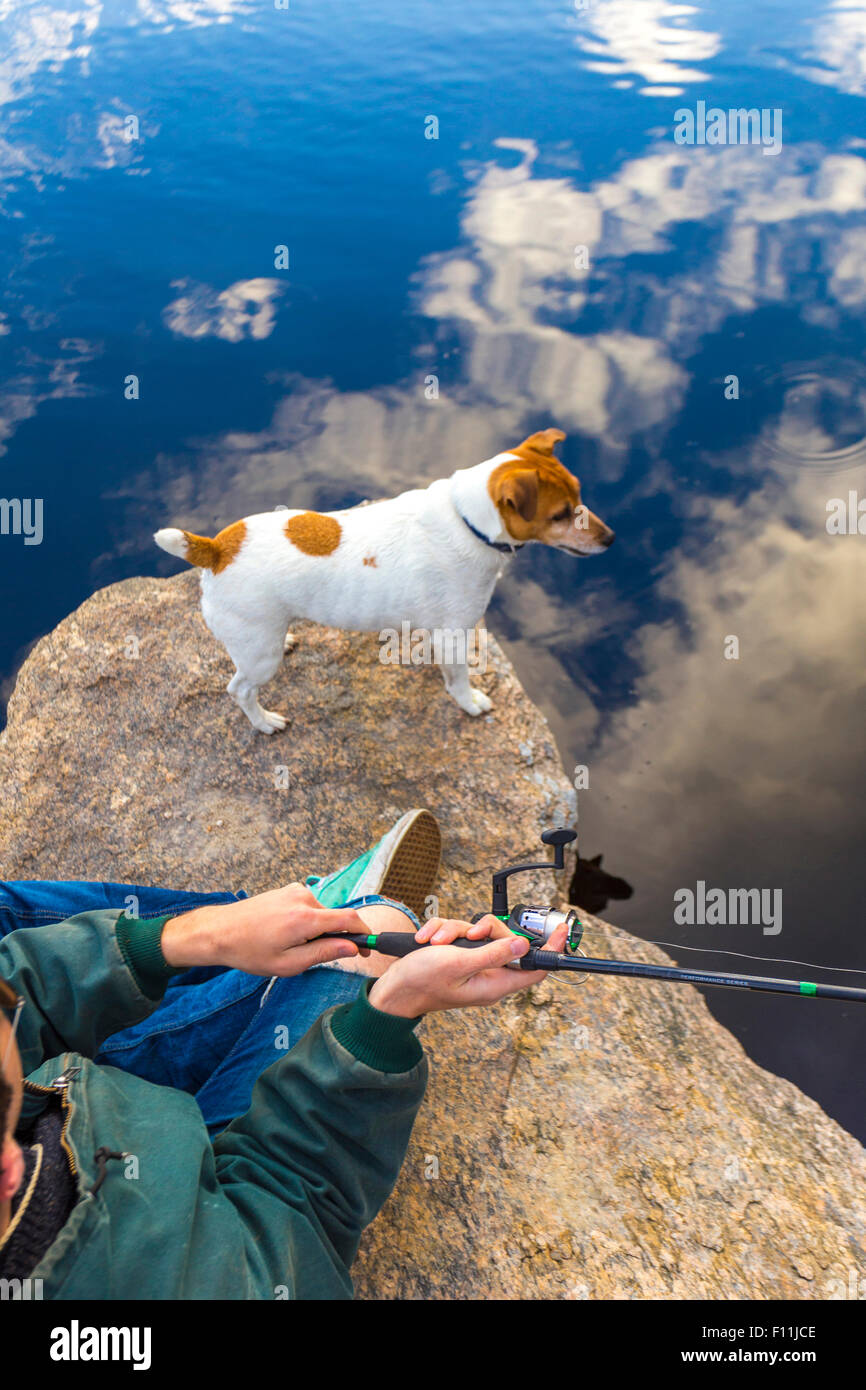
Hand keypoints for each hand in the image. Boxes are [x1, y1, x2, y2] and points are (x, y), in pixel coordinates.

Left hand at [160, 883, 362, 976]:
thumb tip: (352, 947)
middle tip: (309, 956)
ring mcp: (295, 891)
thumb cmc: (250, 951)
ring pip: (321, 914)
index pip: (350, 919)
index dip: (364, 933)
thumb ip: (324, 953)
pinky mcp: (287, 890)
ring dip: (315, 930)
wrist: (220, 931)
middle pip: (335, 918)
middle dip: (332, 937)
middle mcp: (303, 898)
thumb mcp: (289, 963)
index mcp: (306, 917)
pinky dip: (305, 921)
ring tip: (288, 944)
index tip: (367, 948)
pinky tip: (283, 932)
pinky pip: (308, 907)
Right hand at [368, 914, 567, 1017]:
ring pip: (479, 933)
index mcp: (495, 984)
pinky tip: (427, 939)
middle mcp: (487, 975)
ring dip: (454, 930)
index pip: (535, 969)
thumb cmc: (421, 982)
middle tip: (468, 934)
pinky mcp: (458, 956)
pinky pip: (459, 934)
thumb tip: (525, 946)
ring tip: (435, 942)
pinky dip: (442, 932)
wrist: (391, 990)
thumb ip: (493, 954)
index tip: (563, 931)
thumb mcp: (459, 964)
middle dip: (484, 929)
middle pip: (506, 941)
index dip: (551, 950)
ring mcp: (472, 965)